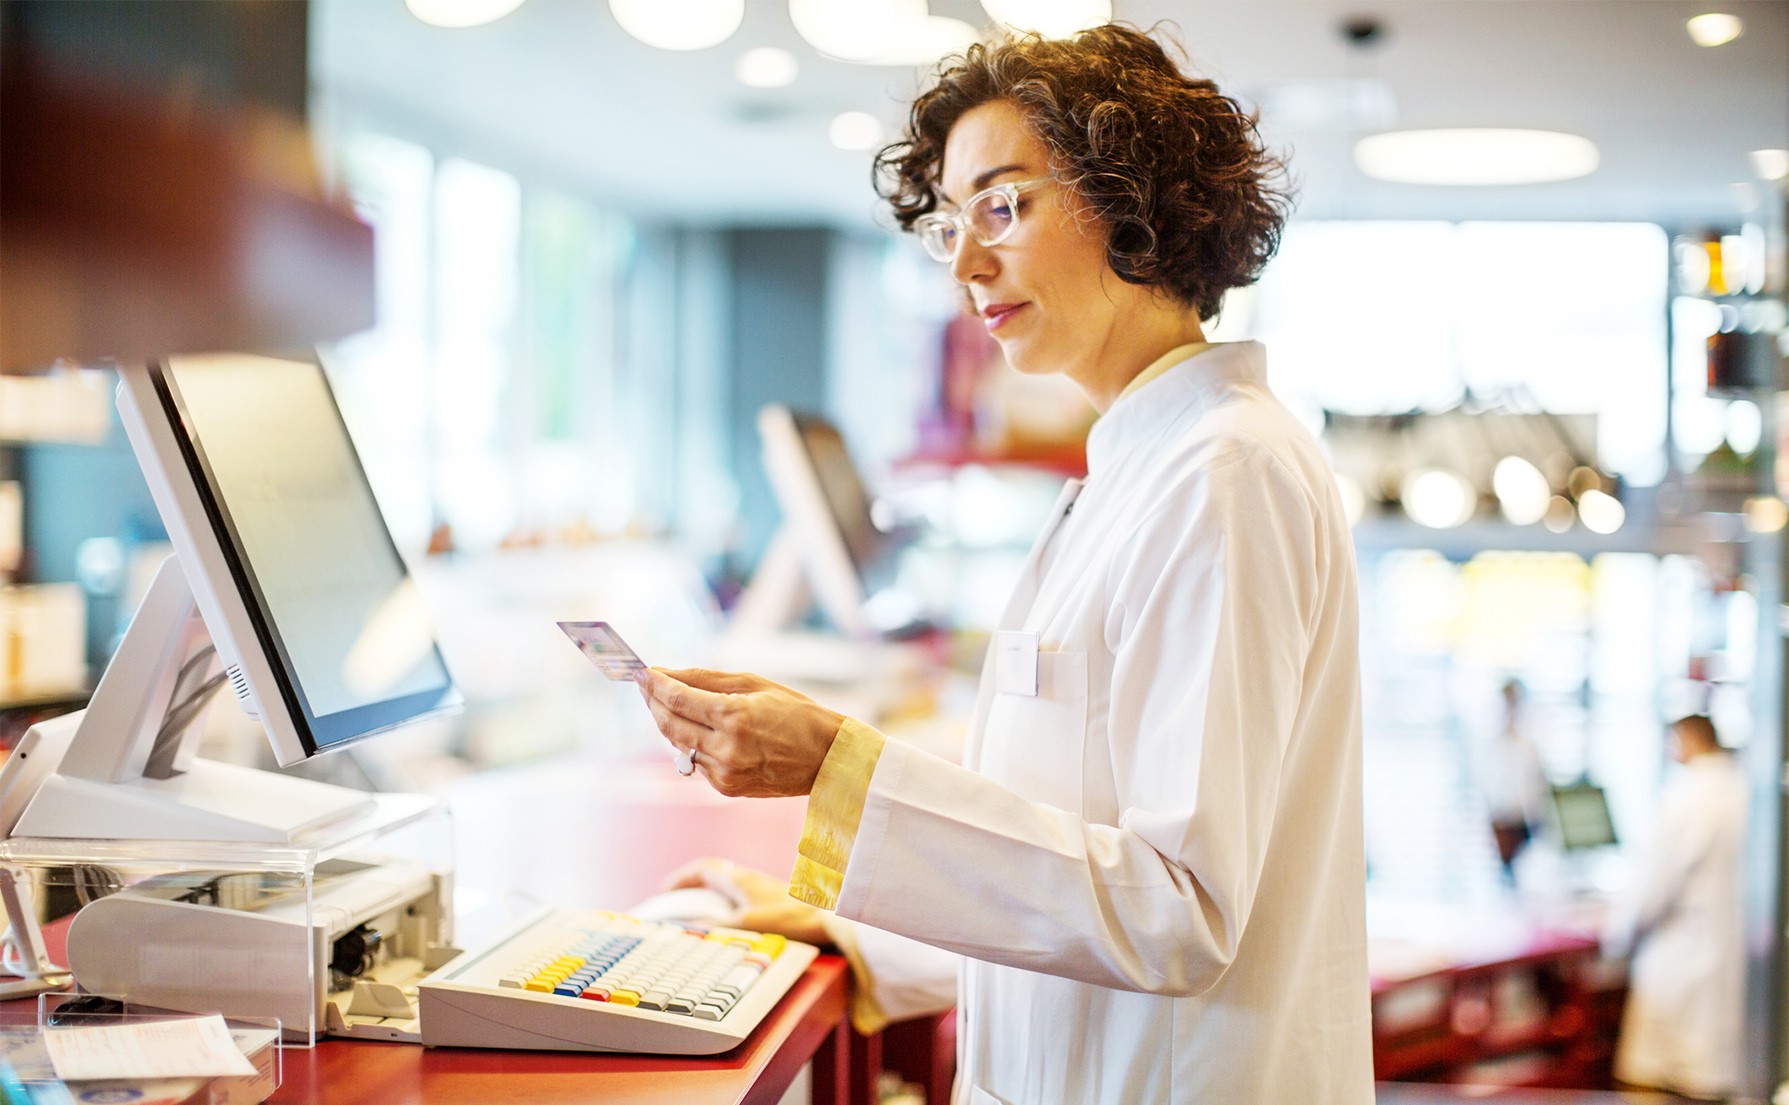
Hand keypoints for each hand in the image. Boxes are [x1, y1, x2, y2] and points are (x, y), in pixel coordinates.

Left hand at [635, 667, 844, 797]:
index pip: (677, 699)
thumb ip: (707, 679)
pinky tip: (698, 729)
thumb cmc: (796, 713)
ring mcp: (724, 772)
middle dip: (653, 702)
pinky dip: (690, 743)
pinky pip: (696, 761)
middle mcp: (725, 748)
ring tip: (667, 702)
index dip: (655, 684)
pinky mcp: (726, 788)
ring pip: (678, 745)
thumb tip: (668, 674)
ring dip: (668, 722)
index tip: (642, 672)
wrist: (827, 758)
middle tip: (646, 685)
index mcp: (734, 717)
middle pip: (669, 724)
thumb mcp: (754, 684)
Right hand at [661, 857, 829, 945]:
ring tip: (695, 914)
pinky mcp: (770, 897)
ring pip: (726, 883)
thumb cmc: (789, 919)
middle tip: (675, 903)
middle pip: (712, 873)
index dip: (680, 879)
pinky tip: (726, 922)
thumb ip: (716, 926)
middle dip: (690, 885)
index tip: (664, 892)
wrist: (827, 918)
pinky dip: (723, 902)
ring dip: (708, 894)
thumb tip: (687, 926)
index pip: (701, 869)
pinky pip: (738, 893)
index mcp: (738, 879)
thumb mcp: (746, 925)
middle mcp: (747, 877)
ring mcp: (760, 886)